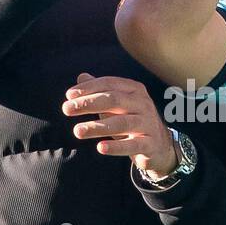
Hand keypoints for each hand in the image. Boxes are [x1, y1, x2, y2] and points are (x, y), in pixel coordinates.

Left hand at [62, 73, 177, 178]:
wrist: (159, 146)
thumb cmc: (132, 121)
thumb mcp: (117, 105)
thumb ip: (101, 91)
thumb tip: (81, 76)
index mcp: (135, 90)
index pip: (109, 84)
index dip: (89, 88)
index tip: (69, 95)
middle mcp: (143, 104)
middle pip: (114, 100)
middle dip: (88, 103)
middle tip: (66, 109)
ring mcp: (148, 124)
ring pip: (121, 123)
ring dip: (97, 127)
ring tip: (77, 131)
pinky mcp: (150, 144)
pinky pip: (132, 145)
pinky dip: (116, 146)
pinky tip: (100, 148)